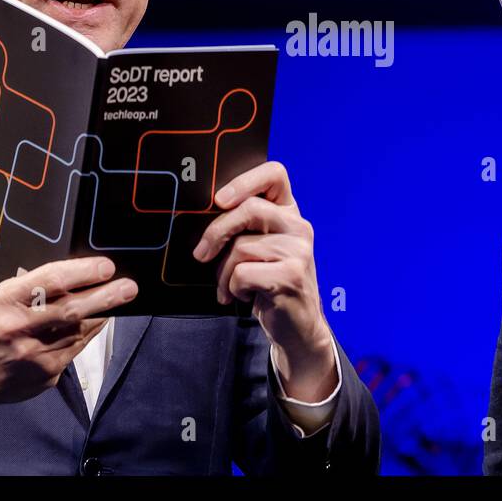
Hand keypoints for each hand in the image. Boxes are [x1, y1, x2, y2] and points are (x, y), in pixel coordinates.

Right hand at [0, 256, 136, 449]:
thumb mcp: (2, 297)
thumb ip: (36, 287)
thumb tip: (81, 275)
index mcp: (6, 300)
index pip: (50, 281)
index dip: (83, 272)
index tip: (107, 267)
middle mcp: (20, 327)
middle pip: (71, 309)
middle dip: (105, 296)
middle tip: (129, 288)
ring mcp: (34, 354)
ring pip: (79, 330)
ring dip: (102, 313)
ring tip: (120, 299)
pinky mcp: (47, 374)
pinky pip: (77, 348)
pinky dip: (90, 332)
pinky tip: (98, 321)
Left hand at [193, 161, 336, 400]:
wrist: (297, 326)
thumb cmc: (269, 284)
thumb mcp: (260, 249)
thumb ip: (243, 228)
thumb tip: (203, 216)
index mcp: (289, 212)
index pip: (275, 174)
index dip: (244, 180)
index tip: (220, 199)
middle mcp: (299, 226)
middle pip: (249, 208)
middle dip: (216, 232)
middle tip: (202, 255)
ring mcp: (299, 250)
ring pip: (241, 247)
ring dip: (224, 272)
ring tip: (231, 286)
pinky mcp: (291, 275)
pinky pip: (243, 273)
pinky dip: (234, 288)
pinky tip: (246, 296)